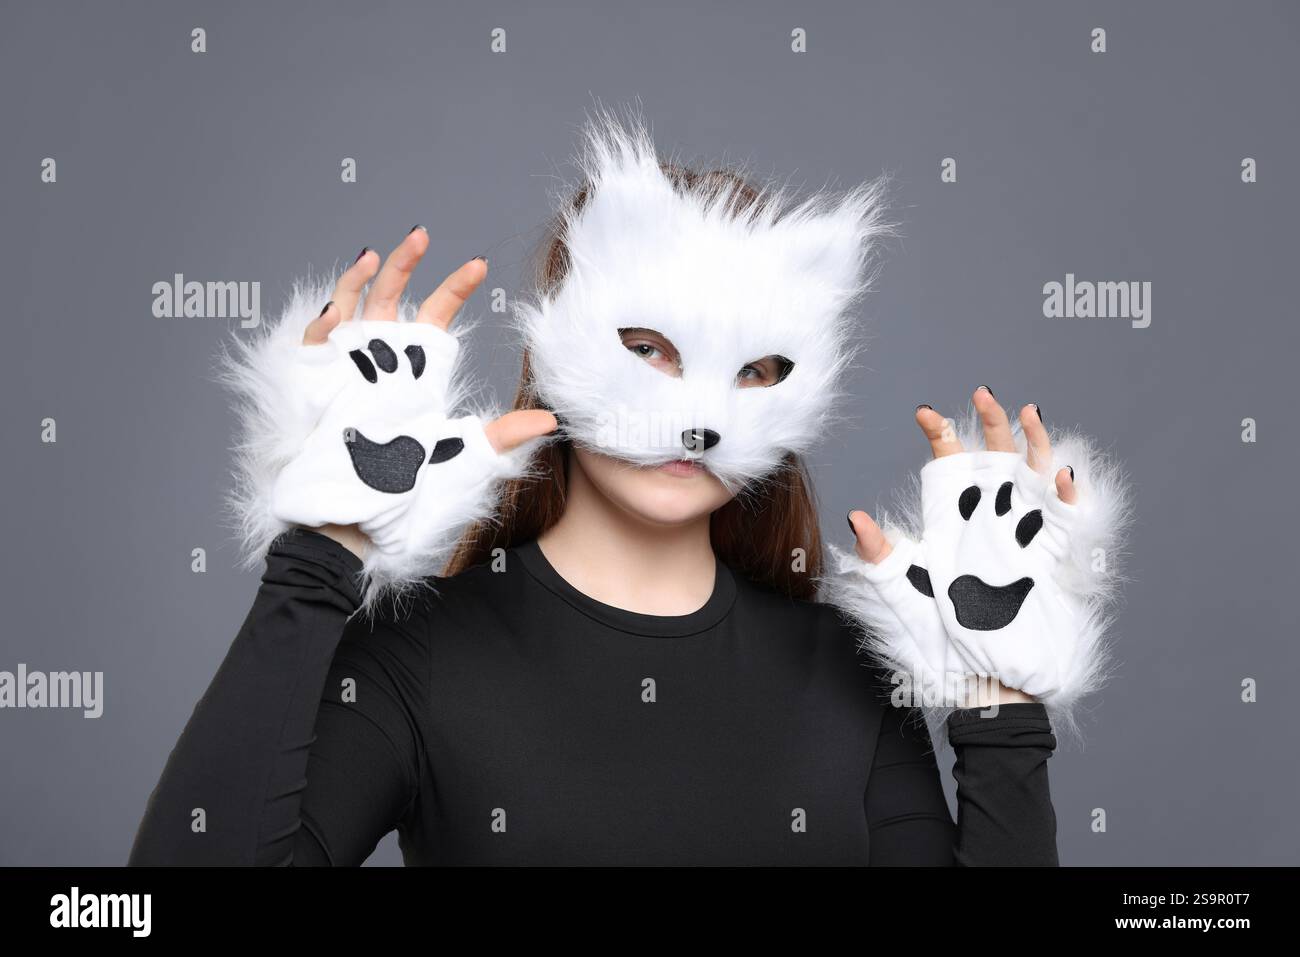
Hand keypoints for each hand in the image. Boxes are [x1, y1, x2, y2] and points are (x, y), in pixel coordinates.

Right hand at [293, 230, 555, 559]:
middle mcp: (382, 360)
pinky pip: (317, 337)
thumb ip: (501, 435)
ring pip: (352, 304)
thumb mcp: (464, 456)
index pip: (436, 314)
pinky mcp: (316, 380)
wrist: (357, 516)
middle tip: (423, 235)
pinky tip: (338, 306)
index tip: (479, 265)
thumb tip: (550, 422)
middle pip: (393, 296)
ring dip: (361, 276)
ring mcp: (347, 366)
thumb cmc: (405, 491)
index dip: (455, 286)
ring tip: (376, 253)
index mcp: (418, 370)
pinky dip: (325, 317)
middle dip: (406, 263)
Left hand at [846, 386, 1080, 703]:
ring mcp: (1022, 537)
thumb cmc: (938, 644)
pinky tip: (1060, 474)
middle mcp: (988, 522)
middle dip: (990, 422)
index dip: (941, 434)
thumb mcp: (901, 595)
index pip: (948, 464)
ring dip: (1035, 442)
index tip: (924, 413)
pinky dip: (1065, 496)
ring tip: (1029, 411)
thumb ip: (881, 557)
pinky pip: (1064, 520)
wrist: (982, 684)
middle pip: (995, 457)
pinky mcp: (1050, 560)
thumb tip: (855, 520)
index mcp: (951, 523)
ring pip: (1035, 476)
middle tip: (981, 393)